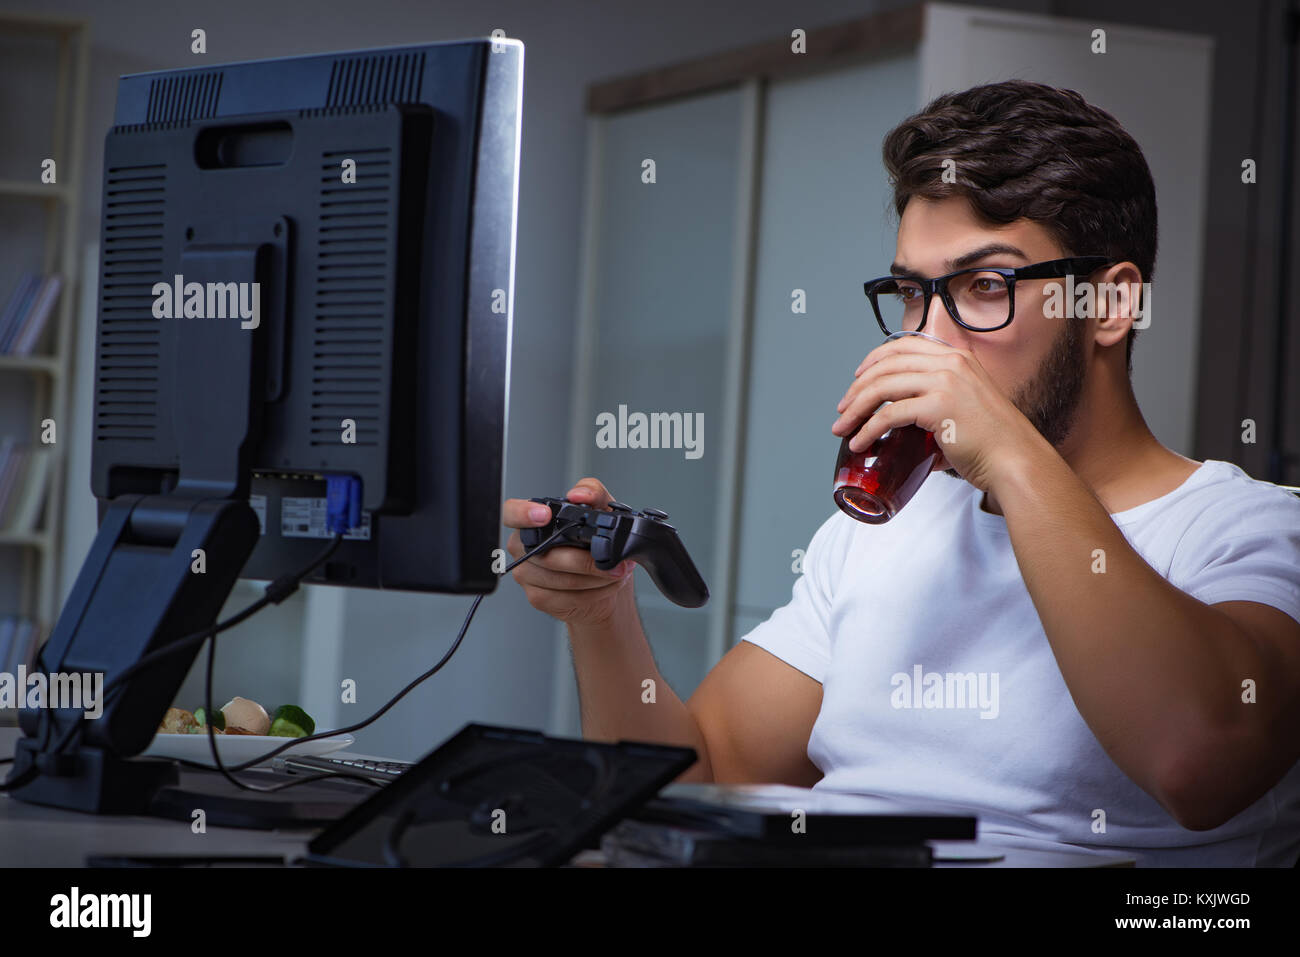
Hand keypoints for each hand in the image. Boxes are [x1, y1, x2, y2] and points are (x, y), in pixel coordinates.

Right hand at [502, 477, 636, 625]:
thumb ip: (593, 492)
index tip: (544, 516)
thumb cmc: (596, 541)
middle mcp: (523, 546)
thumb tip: (579, 494)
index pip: (511, 512)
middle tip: (610, 560)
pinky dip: (592, 593)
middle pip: (545, 553)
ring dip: (594, 578)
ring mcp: (526, 574)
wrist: (604, 577)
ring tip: (615, 572)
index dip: (523, 514)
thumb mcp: (602, 508)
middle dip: (583, 559)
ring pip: (558, 579)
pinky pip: (563, 598)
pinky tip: (604, 586)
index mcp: (532, 520)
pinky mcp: (537, 597)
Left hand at [830, 336, 1048, 493]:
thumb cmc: (994, 443)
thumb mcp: (968, 406)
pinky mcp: (938, 407)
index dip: (875, 359)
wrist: (1016, 460)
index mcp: (958, 358)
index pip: (904, 344)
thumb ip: (939, 405)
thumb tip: (909, 430)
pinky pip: (889, 415)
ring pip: (882, 387)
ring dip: (855, 409)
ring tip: (842, 428)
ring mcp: (945, 382)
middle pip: (886, 365)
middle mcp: (950, 363)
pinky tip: (859, 443)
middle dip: (857, 388)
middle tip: (843, 410)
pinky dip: (868, 430)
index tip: (859, 377)